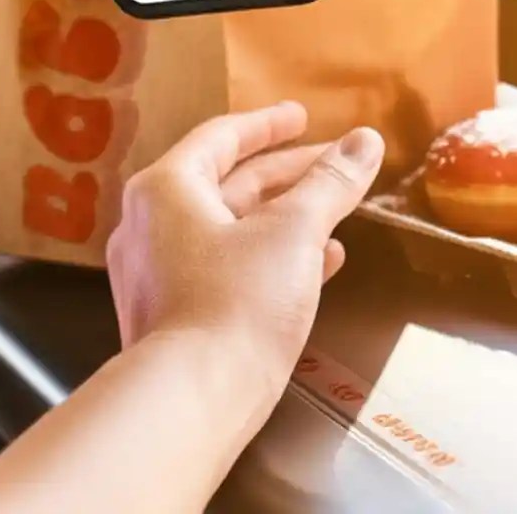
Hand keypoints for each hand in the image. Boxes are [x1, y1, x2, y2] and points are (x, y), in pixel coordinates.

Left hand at [105, 102, 383, 390]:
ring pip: (231, 229)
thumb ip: (331, 183)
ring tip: (337, 213)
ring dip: (286, 218)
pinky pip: (227, 268)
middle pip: (229, 184)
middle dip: (288, 174)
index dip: (268, 125)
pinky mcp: (176, 315)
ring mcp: (158, 274)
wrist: (194, 399)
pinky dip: (271, 258)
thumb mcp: (294, 233)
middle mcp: (150, 226)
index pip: (220, 139)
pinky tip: (319, 264)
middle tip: (336, 163)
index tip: (301, 117)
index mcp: (167, 190)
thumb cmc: (237, 304)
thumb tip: (366, 141)